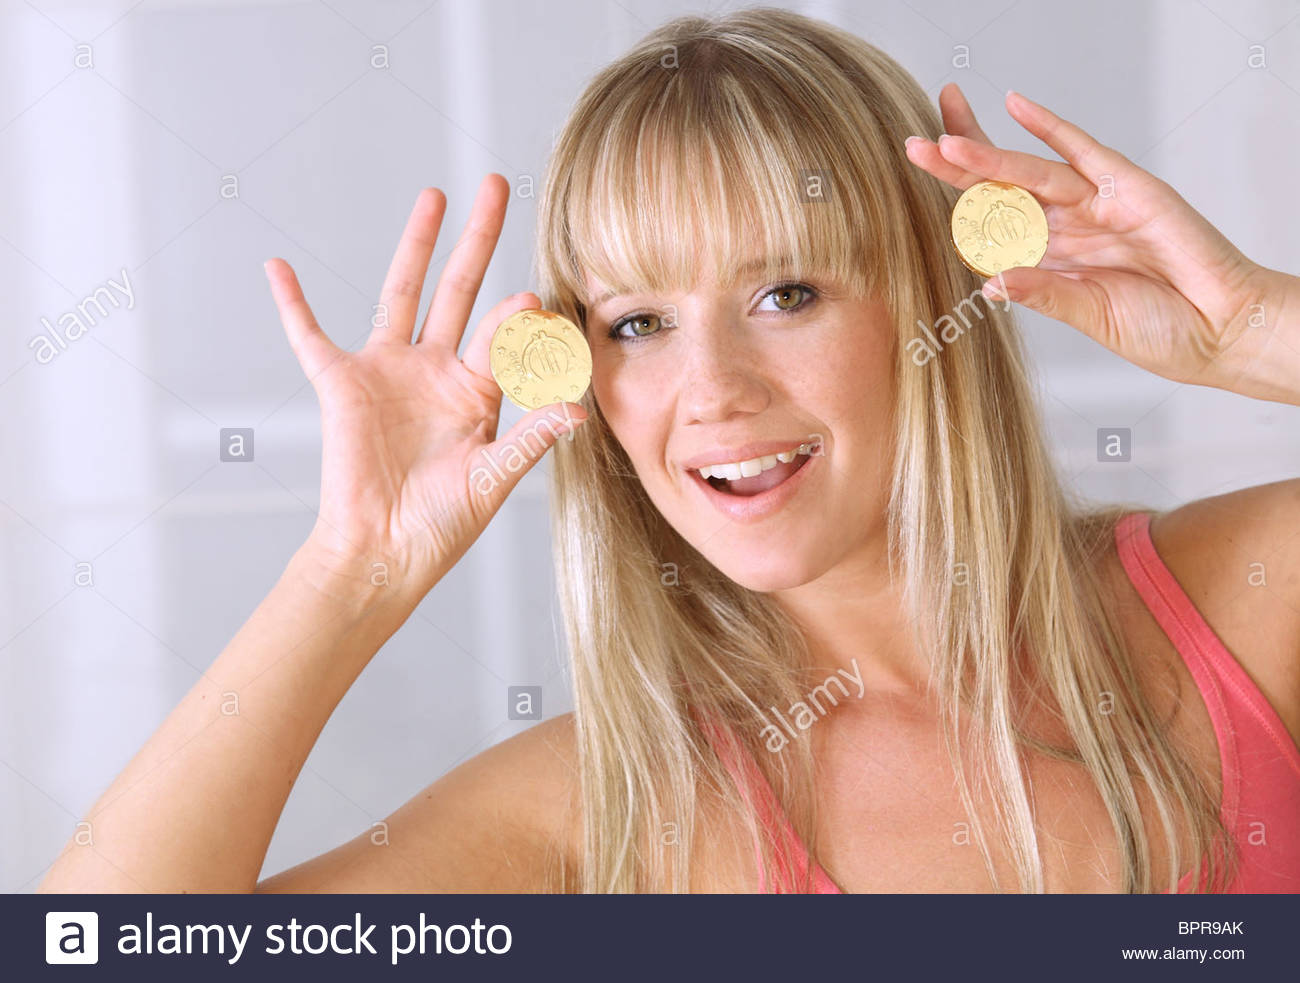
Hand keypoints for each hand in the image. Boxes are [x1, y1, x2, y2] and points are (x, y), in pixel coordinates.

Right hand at [264, 174, 586, 597]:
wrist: (383, 552)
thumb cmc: (440, 524)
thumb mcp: (492, 479)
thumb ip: (529, 440)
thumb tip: (578, 411)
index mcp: (477, 390)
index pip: (503, 335)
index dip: (518, 315)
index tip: (534, 300)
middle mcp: (436, 370)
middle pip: (458, 289)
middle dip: (477, 239)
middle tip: (494, 186)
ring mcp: (388, 371)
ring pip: (402, 292)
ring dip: (415, 245)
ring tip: (433, 197)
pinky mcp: (341, 384)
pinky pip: (310, 337)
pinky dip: (293, 305)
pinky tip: (279, 267)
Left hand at [905, 83, 1284, 396]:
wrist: (1225, 329)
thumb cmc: (1163, 329)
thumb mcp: (1092, 316)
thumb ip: (1045, 294)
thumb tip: (993, 284)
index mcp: (1047, 260)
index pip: (990, 225)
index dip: (955, 205)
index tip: (920, 199)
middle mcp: (1064, 227)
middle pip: (999, 188)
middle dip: (956, 166)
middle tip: (913, 145)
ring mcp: (1094, 205)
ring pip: (1028, 172)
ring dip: (987, 157)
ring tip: (944, 144)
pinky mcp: (1128, 188)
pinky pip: (1083, 151)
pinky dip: (1052, 128)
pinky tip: (1018, 106)